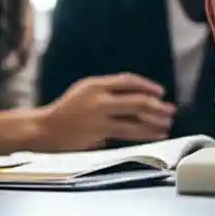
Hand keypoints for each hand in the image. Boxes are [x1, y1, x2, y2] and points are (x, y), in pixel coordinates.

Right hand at [32, 73, 175, 151]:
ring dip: (154, 121)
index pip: (127, 80)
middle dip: (156, 105)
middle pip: (135, 99)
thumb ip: (106, 94)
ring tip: (167, 124)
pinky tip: (155, 134)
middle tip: (171, 110)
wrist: (43, 130)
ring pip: (134, 118)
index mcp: (94, 84)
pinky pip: (126, 133)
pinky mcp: (97, 133)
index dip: (146, 85)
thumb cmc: (65, 113)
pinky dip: (144, 133)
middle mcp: (97, 98)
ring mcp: (98, 116)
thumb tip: (135, 100)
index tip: (161, 92)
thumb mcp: (83, 94)